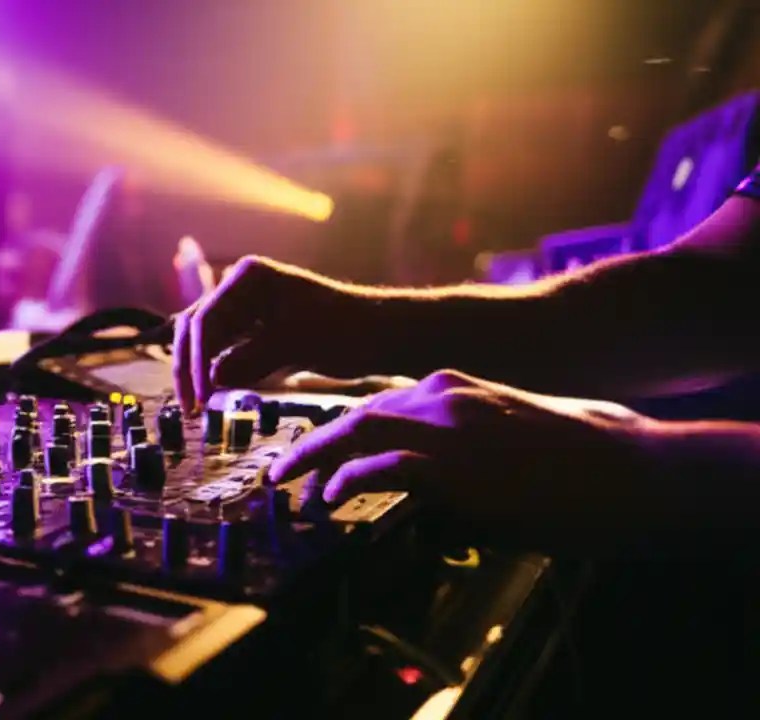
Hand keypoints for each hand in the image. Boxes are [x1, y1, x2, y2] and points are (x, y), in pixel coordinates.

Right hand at [172, 255, 355, 412]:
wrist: (380, 335)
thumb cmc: (346, 329)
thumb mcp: (296, 341)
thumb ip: (251, 358)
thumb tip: (212, 379)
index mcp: (247, 277)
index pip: (205, 320)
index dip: (197, 360)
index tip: (201, 397)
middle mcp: (240, 289)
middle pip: (195, 327)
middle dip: (189, 365)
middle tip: (189, 405)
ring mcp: (246, 310)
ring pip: (205, 341)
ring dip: (198, 370)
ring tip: (196, 405)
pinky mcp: (255, 332)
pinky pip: (223, 351)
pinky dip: (215, 373)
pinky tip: (212, 395)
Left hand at [268, 369, 659, 548]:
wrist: (633, 465)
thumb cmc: (581, 458)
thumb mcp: (509, 436)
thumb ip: (463, 453)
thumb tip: (428, 501)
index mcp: (454, 387)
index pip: (378, 403)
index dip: (339, 429)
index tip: (312, 451)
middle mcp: (444, 395)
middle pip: (356, 413)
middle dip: (313, 442)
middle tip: (280, 470)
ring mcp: (450, 425)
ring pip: (359, 431)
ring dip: (315, 458)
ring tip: (285, 484)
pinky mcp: (460, 462)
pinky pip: (388, 467)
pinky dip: (353, 480)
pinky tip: (333, 498)